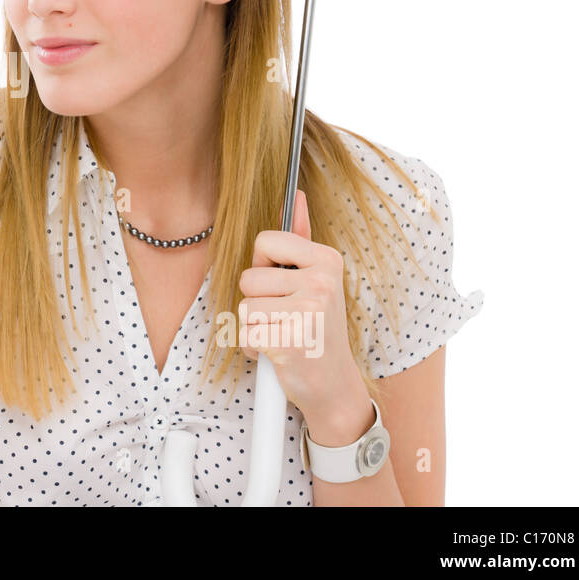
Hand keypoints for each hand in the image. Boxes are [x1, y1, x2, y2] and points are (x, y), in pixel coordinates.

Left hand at [237, 188, 365, 419]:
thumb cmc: (316, 327)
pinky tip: (279, 353)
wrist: (333, 384)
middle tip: (285, 317)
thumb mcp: (316, 278)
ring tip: (282, 334)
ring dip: (255, 327)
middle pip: (248, 278)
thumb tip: (296, 195)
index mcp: (326, 260)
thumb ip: (301, 238)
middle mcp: (322, 283)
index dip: (263, 266)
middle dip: (256, 301)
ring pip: (245, 307)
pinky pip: (245, 335)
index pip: (264, 241)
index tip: (282, 284)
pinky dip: (253, 348)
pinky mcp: (291, 342)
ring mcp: (308, 313)